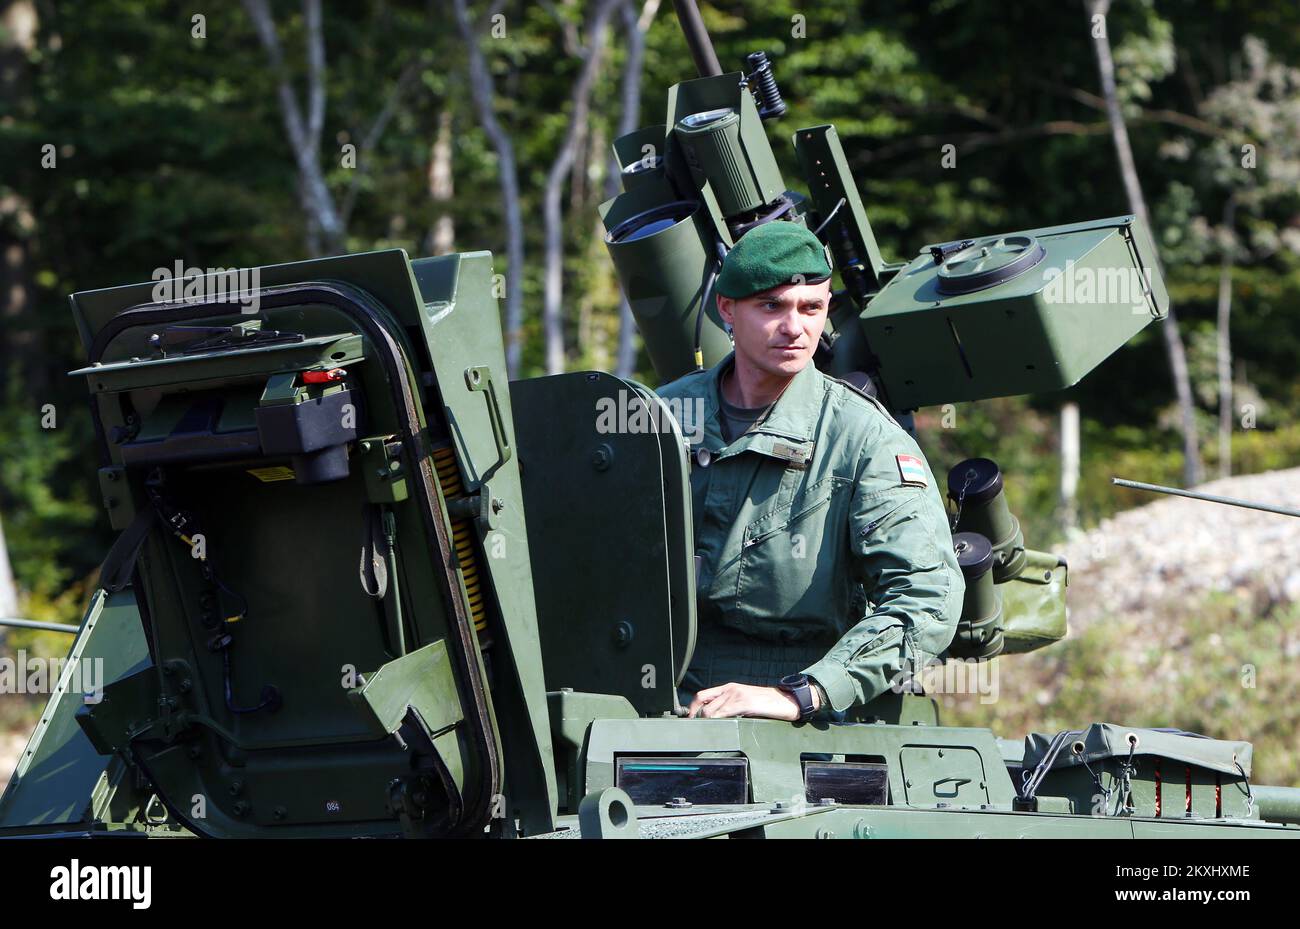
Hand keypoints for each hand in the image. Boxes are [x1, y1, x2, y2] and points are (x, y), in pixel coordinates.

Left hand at [686, 682, 821, 720]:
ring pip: (711, 711)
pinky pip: (724, 714)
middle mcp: (731, 689)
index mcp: (729, 688)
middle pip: (703, 704)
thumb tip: (715, 720)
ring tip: (703, 734)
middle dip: (696, 719)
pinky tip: (717, 730)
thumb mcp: (745, 701)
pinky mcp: (745, 703)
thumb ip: (731, 706)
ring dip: (705, 723)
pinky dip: (716, 723)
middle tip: (695, 731)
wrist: (787, 700)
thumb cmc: (768, 703)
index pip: (702, 695)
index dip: (692, 709)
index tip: (689, 721)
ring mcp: (737, 695)